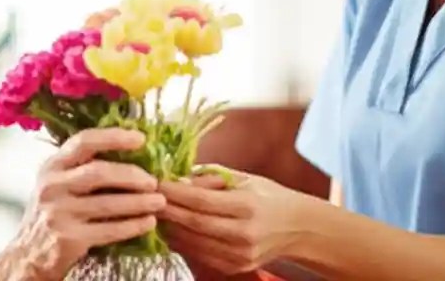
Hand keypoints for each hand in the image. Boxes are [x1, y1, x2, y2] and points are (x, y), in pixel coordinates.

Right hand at [11, 128, 164, 280]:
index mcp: (52, 166)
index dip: (114, 137)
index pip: (84, 142)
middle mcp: (52, 186)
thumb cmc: (51, 214)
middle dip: (132, 175)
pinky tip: (148, 223)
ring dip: (139, 202)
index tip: (140, 138)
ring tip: (159, 202)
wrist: (27, 256)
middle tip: (154, 181)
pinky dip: (132, 226)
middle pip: (99, 172)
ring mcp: (59, 213)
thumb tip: (129, 153)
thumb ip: (81, 168)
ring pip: (108, 203)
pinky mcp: (69, 239)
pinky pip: (109, 230)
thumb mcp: (56, 184)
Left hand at [160, 171, 303, 274]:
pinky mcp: (235, 266)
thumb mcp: (244, 179)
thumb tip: (177, 178)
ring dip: (169, 228)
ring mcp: (239, 254)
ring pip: (192, 242)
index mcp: (246, 206)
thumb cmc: (268, 196)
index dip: (174, 193)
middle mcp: (243, 233)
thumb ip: (210, 178)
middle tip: (146, 198)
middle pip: (193, 223)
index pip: (200, 201)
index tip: (156, 182)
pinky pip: (199, 255)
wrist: (298, 227)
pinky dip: (181, 242)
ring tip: (154, 213)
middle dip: (166, 210)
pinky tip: (171, 230)